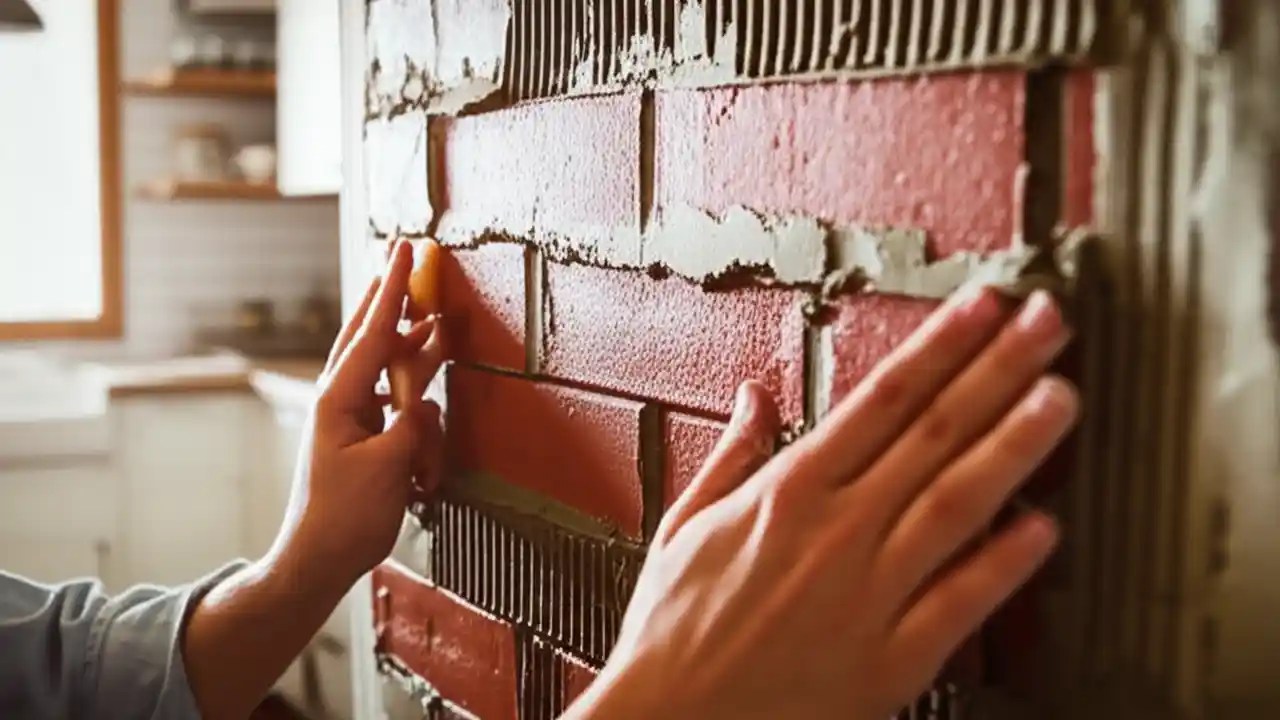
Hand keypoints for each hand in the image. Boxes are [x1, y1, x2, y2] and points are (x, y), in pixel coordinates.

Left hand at [279, 239, 444, 585]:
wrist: (316, 560)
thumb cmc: (345, 518)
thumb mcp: (387, 468)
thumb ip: (412, 428)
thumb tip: (426, 407)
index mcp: (340, 398)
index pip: (373, 332)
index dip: (393, 289)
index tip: (405, 251)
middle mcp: (340, 399)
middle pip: (368, 334)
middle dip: (388, 295)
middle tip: (403, 256)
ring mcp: (348, 417)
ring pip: (380, 365)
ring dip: (405, 342)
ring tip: (426, 314)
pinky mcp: (360, 436)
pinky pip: (389, 398)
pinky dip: (408, 386)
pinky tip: (420, 383)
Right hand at [572, 288, 1076, 719]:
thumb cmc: (672, 633)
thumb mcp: (685, 525)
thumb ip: (732, 454)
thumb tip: (752, 398)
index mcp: (787, 492)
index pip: (882, 399)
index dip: (942, 345)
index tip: (983, 308)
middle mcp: (837, 531)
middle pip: (934, 433)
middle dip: (999, 369)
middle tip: (1047, 323)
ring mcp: (869, 593)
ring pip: (957, 502)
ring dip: (1016, 444)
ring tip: (1061, 397)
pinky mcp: (891, 657)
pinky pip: (960, 601)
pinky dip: (1005, 563)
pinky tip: (1043, 527)